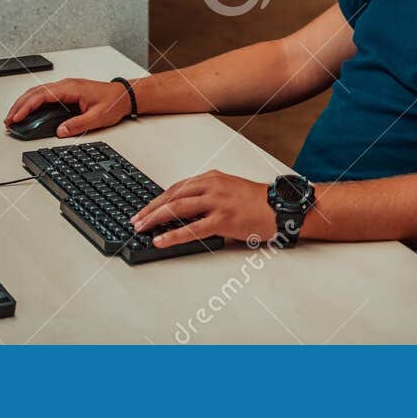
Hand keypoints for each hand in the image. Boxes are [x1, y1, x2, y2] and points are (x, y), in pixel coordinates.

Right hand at [3, 78, 131, 136]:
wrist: (124, 95)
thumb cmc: (113, 102)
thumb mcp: (97, 117)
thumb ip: (77, 125)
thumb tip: (60, 131)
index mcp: (71, 89)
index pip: (42, 96)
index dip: (26, 107)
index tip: (16, 118)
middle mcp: (66, 85)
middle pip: (35, 92)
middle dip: (19, 106)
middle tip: (9, 121)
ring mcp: (65, 87)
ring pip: (38, 92)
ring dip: (24, 104)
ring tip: (14, 118)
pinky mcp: (67, 92)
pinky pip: (45, 95)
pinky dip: (33, 103)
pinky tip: (28, 112)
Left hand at [130, 170, 275, 247]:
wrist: (281, 207)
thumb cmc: (258, 202)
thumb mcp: (230, 190)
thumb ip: (209, 196)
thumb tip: (185, 214)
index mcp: (213, 177)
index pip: (177, 187)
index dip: (158, 198)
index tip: (145, 208)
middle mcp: (212, 186)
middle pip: (172, 195)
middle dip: (150, 208)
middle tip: (136, 219)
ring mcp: (217, 202)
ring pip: (177, 208)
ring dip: (155, 218)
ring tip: (141, 228)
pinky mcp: (223, 219)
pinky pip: (192, 228)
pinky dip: (172, 234)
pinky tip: (161, 240)